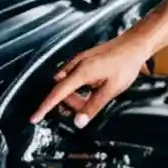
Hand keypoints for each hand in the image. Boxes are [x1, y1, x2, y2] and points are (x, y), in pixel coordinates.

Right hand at [29, 34, 152, 126]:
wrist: (133, 45)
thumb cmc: (125, 64)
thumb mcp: (111, 89)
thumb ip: (93, 106)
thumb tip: (78, 122)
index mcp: (81, 72)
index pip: (57, 93)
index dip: (45, 107)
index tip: (34, 118)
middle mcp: (76, 65)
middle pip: (64, 91)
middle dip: (73, 103)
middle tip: (90, 108)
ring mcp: (78, 61)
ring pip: (69, 85)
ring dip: (78, 95)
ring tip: (98, 93)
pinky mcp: (83, 60)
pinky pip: (74, 78)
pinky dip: (80, 87)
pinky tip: (95, 86)